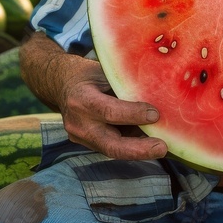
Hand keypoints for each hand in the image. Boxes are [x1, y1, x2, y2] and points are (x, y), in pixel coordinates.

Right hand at [21, 33, 166, 160]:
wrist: (60, 84)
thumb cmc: (88, 74)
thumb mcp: (103, 73)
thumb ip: (123, 86)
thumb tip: (157, 95)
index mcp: (81, 100)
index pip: (109, 112)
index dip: (133, 114)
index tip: (156, 114)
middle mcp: (78, 123)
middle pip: (110, 144)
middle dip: (138, 149)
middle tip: (162, 148)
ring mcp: (80, 137)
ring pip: (113, 149)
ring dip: (139, 150)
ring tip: (162, 147)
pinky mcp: (86, 144)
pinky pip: (111, 147)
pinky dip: (131, 146)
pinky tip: (150, 144)